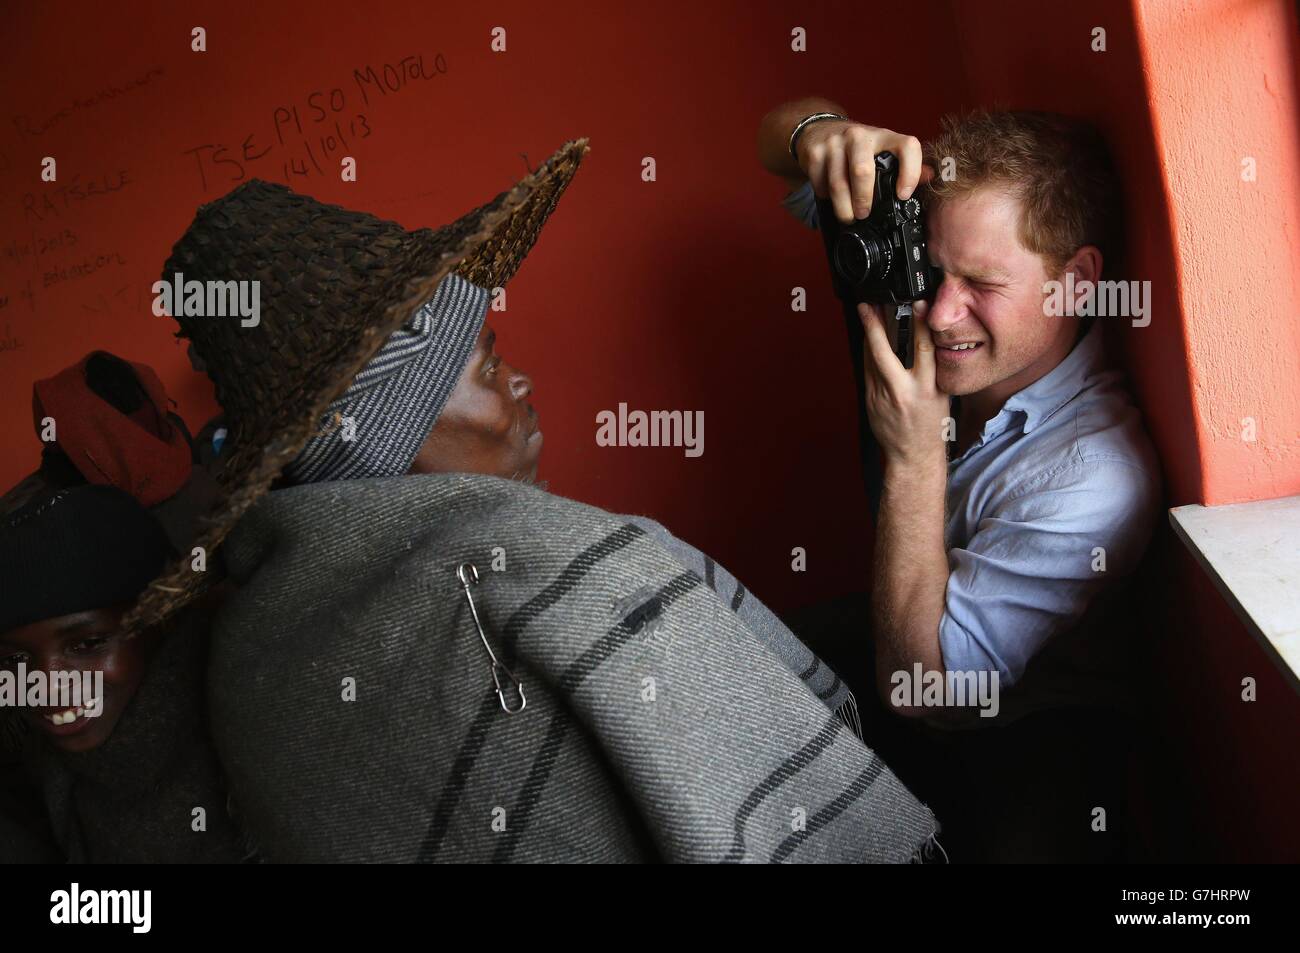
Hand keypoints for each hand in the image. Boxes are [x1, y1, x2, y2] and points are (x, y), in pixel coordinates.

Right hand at [795, 121, 927, 223]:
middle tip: (864, 214)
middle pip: (863, 171)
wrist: (818, 130)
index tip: (903, 195)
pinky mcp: (815, 153)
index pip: (906, 146)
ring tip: (849, 216)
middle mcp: (860, 135)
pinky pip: (821, 184)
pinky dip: (825, 197)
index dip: (910, 172)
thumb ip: (905, 164)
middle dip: (863, 199)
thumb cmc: (856, 147)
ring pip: (839, 183)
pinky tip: (831, 198)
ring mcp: (835, 143)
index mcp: (884, 135)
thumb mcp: (882, 149)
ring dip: (843, 207)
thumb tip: (930, 176)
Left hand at [858, 299, 950, 468]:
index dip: (920, 323)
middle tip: (867, 306)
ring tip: (868, 314)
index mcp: (926, 389)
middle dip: (873, 326)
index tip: (917, 303)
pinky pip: (866, 371)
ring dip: (868, 335)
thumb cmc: (930, 426)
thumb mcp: (942, 394)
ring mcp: (881, 397)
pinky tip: (869, 341)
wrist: (912, 455)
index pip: (923, 349)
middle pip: (883, 352)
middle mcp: (901, 392)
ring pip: (870, 359)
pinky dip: (868, 353)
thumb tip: (926, 336)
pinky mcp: (868, 401)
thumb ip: (932, 368)